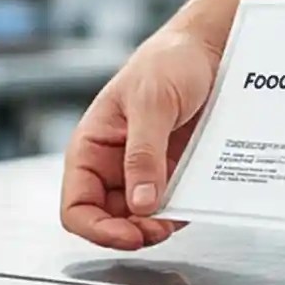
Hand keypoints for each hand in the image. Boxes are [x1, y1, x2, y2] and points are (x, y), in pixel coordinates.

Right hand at [60, 28, 219, 249]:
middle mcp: (112, 165)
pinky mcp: (172, 172)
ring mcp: (143, 171)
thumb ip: (144, 154)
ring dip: (157, 226)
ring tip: (176, 218)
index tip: (130, 235)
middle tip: (160, 229)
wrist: (207, 49)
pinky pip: (170, 206)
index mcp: (91, 147)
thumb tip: (140, 202)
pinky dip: (179, 213)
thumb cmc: (168, 61)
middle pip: (108, 220)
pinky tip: (191, 204)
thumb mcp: (152, 104)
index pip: (76, 205)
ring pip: (140, 219)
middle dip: (132, 232)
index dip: (98, 229)